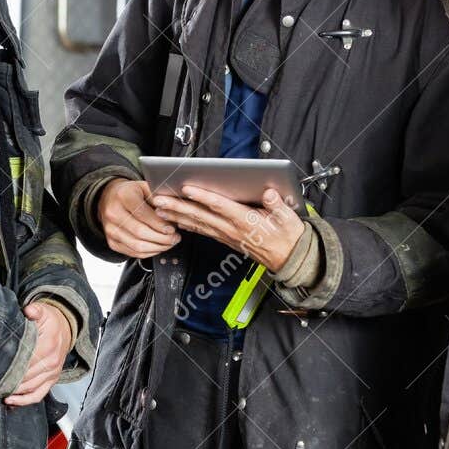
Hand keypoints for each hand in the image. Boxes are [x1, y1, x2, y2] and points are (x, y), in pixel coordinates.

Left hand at [5, 301, 73, 406]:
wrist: (66, 330)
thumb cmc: (51, 322)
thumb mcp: (44, 311)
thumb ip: (35, 310)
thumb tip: (29, 310)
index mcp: (48, 345)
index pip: (27, 361)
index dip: (10, 367)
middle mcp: (52, 362)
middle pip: (27, 377)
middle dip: (9, 382)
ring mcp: (52, 373)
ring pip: (31, 389)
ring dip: (15, 394)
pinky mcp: (52, 380)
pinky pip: (38, 395)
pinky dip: (25, 401)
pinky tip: (12, 402)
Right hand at [98, 177, 180, 258]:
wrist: (110, 199)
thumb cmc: (131, 193)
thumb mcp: (145, 187)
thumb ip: (158, 198)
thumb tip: (172, 211)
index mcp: (123, 196)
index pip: (142, 213)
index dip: (159, 224)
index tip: (172, 229)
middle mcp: (113, 213)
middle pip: (140, 232)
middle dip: (161, 238)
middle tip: (174, 238)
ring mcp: (110, 229)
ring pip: (137, 246)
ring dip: (157, 247)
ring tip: (169, 243)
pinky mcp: (112, 242)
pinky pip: (133, 252)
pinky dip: (149, 252)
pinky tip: (158, 247)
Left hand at [151, 185, 304, 272]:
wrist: (288, 259)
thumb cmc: (287, 236)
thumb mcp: (289, 219)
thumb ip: (278, 206)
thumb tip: (270, 193)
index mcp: (245, 220)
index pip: (219, 206)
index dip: (202, 196)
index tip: (187, 188)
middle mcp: (232, 228)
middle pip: (200, 215)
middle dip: (178, 206)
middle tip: (159, 199)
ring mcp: (227, 235)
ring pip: (197, 223)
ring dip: (177, 216)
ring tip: (159, 209)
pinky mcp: (226, 239)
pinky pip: (203, 231)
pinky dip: (187, 225)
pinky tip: (176, 221)